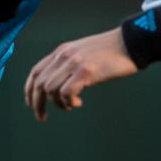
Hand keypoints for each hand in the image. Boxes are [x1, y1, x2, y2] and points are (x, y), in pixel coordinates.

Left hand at [23, 29, 138, 121]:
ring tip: (70, 105)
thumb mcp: (83, 53)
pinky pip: (66, 92)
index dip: (29, 89)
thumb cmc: (111, 52)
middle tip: (42, 117)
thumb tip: (61, 86)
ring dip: (58, 103)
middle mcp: (64, 56)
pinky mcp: (86, 71)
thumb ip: (70, 64)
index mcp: (62, 51)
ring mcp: (74, 63)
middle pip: (39, 83)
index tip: (30, 104)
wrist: (131, 43)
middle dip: (37, 103)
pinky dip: (68, 102)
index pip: (36, 71)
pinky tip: (78, 103)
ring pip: (51, 89)